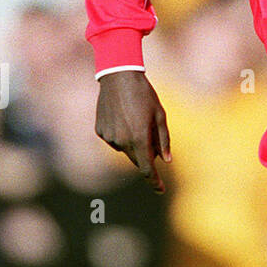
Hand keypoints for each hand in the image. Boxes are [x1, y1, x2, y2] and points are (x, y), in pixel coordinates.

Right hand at [95, 71, 170, 192]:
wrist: (118, 76)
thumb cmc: (144, 95)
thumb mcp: (160, 115)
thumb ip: (163, 140)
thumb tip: (166, 161)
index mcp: (139, 138)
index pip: (147, 168)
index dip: (154, 181)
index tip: (160, 189)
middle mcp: (122, 141)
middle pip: (137, 159)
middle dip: (146, 155)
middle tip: (149, 133)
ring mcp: (109, 137)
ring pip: (125, 149)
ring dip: (132, 141)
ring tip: (134, 117)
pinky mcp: (100, 131)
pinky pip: (113, 140)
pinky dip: (120, 134)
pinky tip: (121, 116)